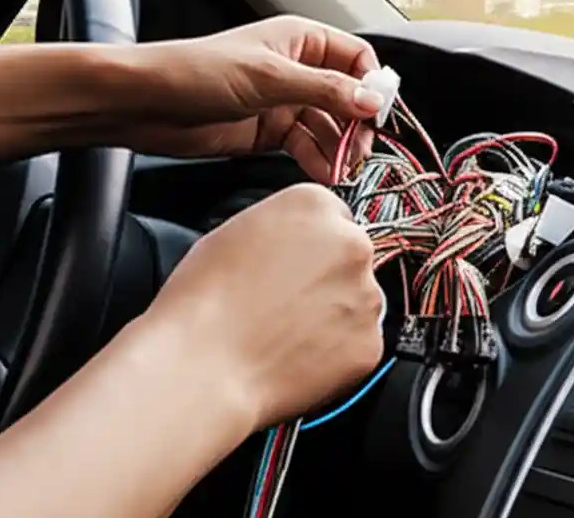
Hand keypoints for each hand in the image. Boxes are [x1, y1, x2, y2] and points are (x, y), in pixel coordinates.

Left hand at [119, 15, 382, 182]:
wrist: (147, 104)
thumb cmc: (196, 72)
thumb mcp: (269, 78)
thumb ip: (325, 90)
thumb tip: (370, 100)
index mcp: (300, 40)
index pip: (357, 57)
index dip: (372, 84)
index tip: (376, 114)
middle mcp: (296, 69)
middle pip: (348, 96)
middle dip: (357, 123)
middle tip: (358, 149)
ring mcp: (283, 101)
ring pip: (329, 125)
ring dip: (338, 147)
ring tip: (340, 168)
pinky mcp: (268, 131)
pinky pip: (307, 146)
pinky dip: (318, 160)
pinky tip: (323, 172)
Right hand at [142, 183, 382, 428]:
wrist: (203, 367)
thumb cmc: (203, 302)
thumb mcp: (232, 233)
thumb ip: (278, 228)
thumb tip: (288, 245)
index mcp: (315, 205)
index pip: (333, 216)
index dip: (310, 245)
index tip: (296, 264)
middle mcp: (351, 243)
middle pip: (351, 257)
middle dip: (327, 278)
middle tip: (288, 303)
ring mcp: (367, 294)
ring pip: (359, 301)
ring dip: (336, 314)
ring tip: (287, 333)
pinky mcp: (370, 342)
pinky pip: (360, 343)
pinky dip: (338, 353)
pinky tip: (298, 356)